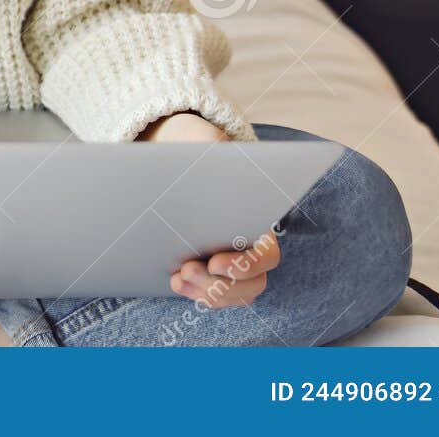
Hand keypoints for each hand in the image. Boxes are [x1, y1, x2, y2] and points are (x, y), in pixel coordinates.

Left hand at [138, 111, 280, 306]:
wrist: (173, 165)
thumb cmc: (195, 154)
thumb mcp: (203, 144)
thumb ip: (212, 145)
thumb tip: (215, 147)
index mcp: (257, 222)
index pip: (266, 256)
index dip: (246, 265)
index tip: (215, 262)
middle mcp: (250, 249)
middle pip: (251, 284)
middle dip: (220, 285)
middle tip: (187, 270)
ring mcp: (231, 266)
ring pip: (232, 295)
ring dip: (206, 292)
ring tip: (178, 278)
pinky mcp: (209, 273)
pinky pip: (210, 295)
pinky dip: (194, 293)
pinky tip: (173, 281)